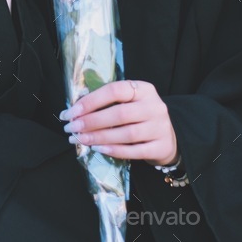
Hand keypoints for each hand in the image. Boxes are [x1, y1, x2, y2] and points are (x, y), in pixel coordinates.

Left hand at [59, 79, 178, 165]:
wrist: (169, 136)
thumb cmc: (141, 116)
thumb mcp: (130, 101)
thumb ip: (109, 102)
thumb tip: (76, 110)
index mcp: (143, 89)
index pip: (115, 90)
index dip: (91, 101)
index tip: (72, 111)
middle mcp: (154, 106)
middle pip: (120, 113)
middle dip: (91, 121)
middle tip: (72, 128)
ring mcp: (160, 128)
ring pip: (126, 134)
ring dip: (99, 137)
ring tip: (81, 139)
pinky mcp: (161, 147)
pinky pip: (134, 151)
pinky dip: (114, 151)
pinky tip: (98, 149)